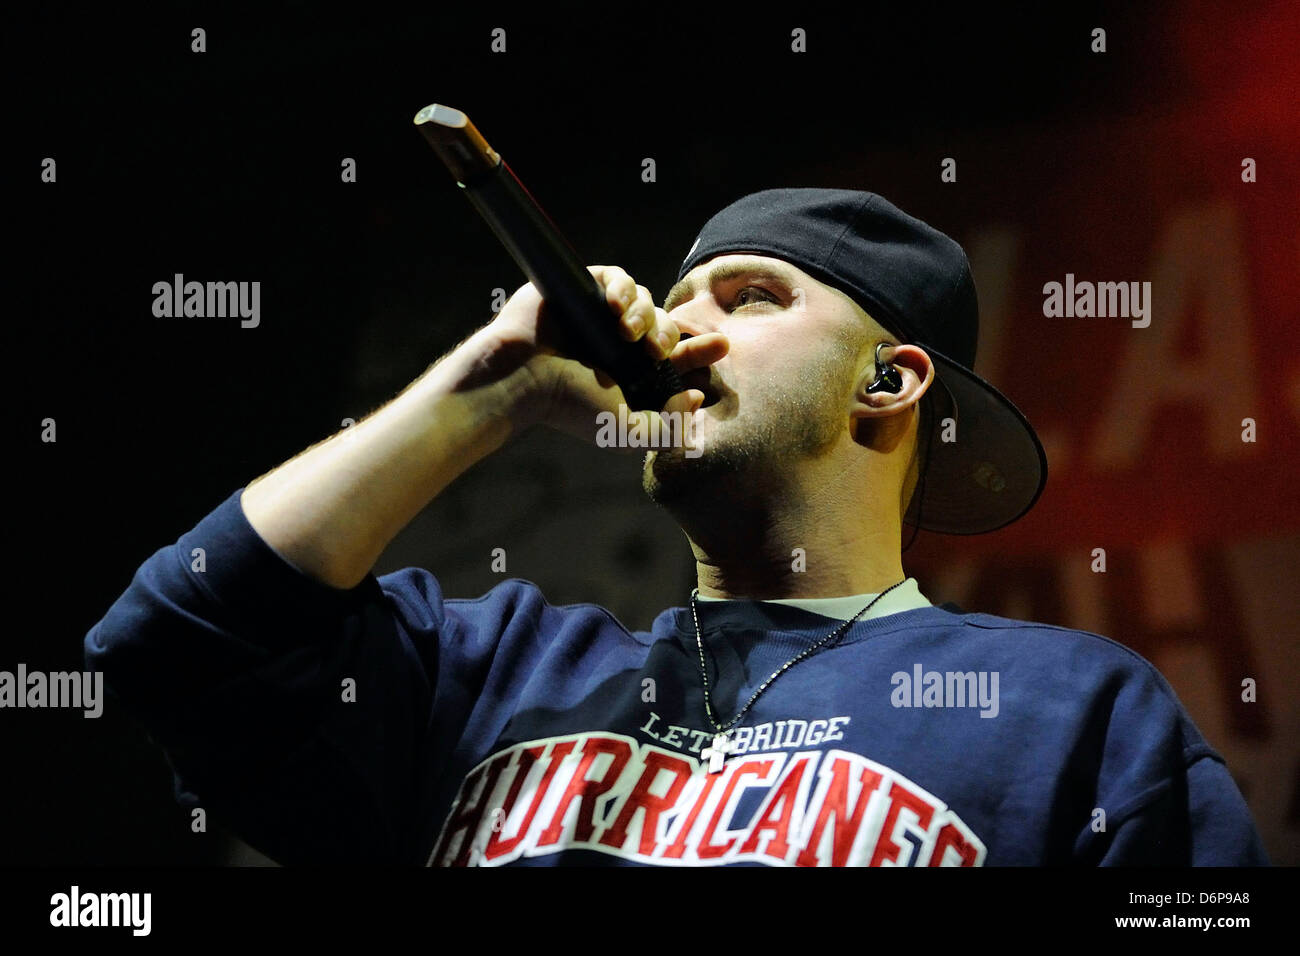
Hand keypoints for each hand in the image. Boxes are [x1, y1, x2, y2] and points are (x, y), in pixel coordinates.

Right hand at [483, 265, 728, 445]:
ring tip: (627, 333)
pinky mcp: (583, 288)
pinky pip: (617, 276)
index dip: (699, 350)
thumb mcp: (627, 431)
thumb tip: (697, 400)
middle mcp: (617, 341)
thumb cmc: (569, 409)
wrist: (523, 381)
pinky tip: (615, 307)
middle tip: (657, 350)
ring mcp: (600, 314)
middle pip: (664, 325)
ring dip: (645, 315)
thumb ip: (668, 426)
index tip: (721, 345)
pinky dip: (623, 289)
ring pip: (645, 300)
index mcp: (630, 370)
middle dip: (670, 335)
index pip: (675, 357)